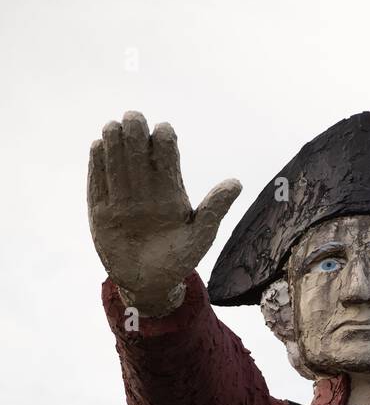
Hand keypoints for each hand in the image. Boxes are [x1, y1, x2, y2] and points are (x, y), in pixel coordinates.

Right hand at [87, 111, 240, 315]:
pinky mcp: (100, 209)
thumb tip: (237, 183)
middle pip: (138, 149)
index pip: (166, 153)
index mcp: (170, 188)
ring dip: (114, 140)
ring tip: (113, 127)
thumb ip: (214, 210)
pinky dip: (97, 163)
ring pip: (116, 159)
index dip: (164, 137)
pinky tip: (99, 147)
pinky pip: (97, 181)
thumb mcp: (200, 237)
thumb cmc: (179, 260)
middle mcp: (144, 187)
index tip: (164, 131)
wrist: (149, 285)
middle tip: (134, 119)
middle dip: (136, 130)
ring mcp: (121, 196)